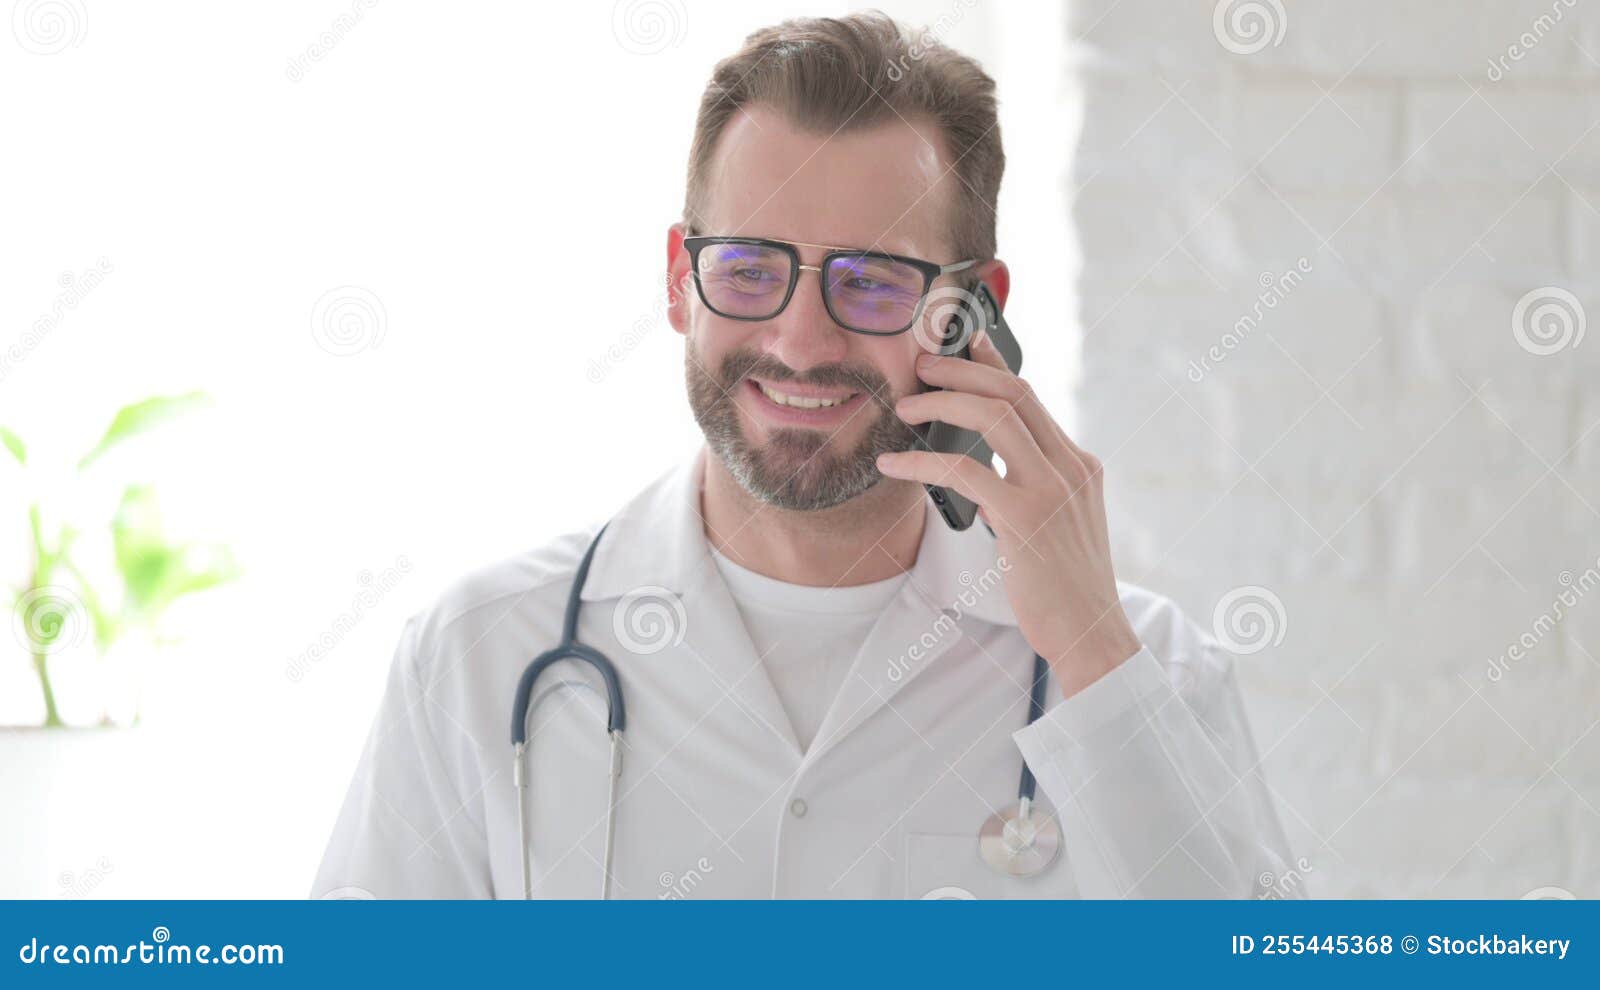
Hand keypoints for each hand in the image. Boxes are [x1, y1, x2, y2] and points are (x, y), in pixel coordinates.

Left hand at [875, 330, 1140, 698]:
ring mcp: (1053, 490)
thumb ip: (1026, 488)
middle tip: (920, 366)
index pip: (1031, 398)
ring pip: (993, 418)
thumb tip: (981, 467)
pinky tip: (894, 466)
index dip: (993, 365)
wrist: (1092, 634)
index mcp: (1078, 464)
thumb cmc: (1065, 586)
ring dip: (941, 404)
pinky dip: (922, 463)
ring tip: (903, 408)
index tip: (962, 342)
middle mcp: (1071, 467)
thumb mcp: (1055, 523)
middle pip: (1012, 394)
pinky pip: (965, 473)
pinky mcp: (1027, 519)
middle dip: (961, 371)